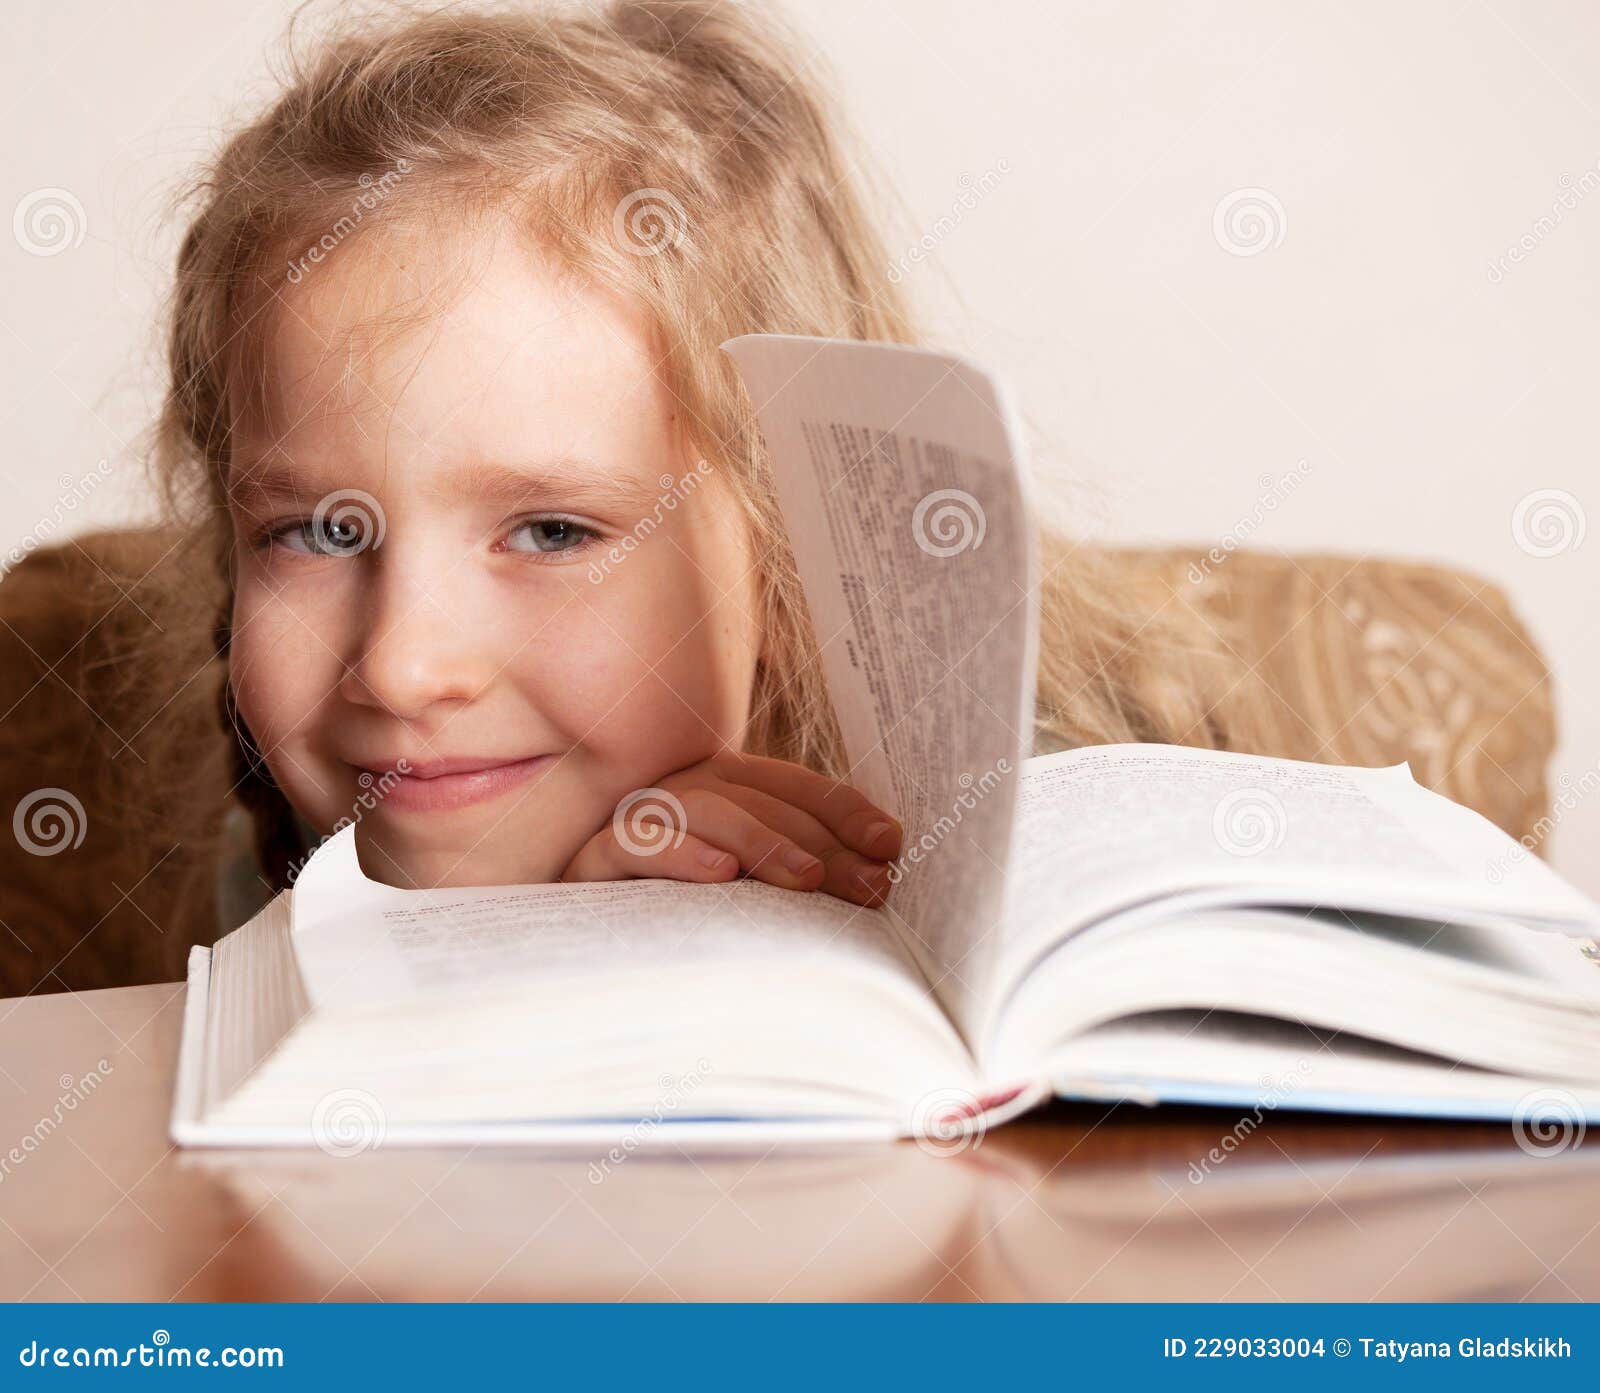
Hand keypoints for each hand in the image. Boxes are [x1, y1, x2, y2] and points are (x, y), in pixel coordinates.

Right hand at [561, 753, 903, 906]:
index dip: (847, 812)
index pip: (797, 786)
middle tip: (871, 884)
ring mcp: (639, 816)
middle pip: (764, 802)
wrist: (580, 942)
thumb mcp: (746, 887)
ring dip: (764, 842)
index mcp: (727, 785)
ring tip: (808, 881)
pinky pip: (640, 845)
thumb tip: (880, 876)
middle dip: (824, 843)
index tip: (892, 845)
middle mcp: (686, 788)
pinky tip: (722, 876)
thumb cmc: (677, 912)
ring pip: (709, 811)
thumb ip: (798, 870)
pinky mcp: (595, 855)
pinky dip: (683, 856)